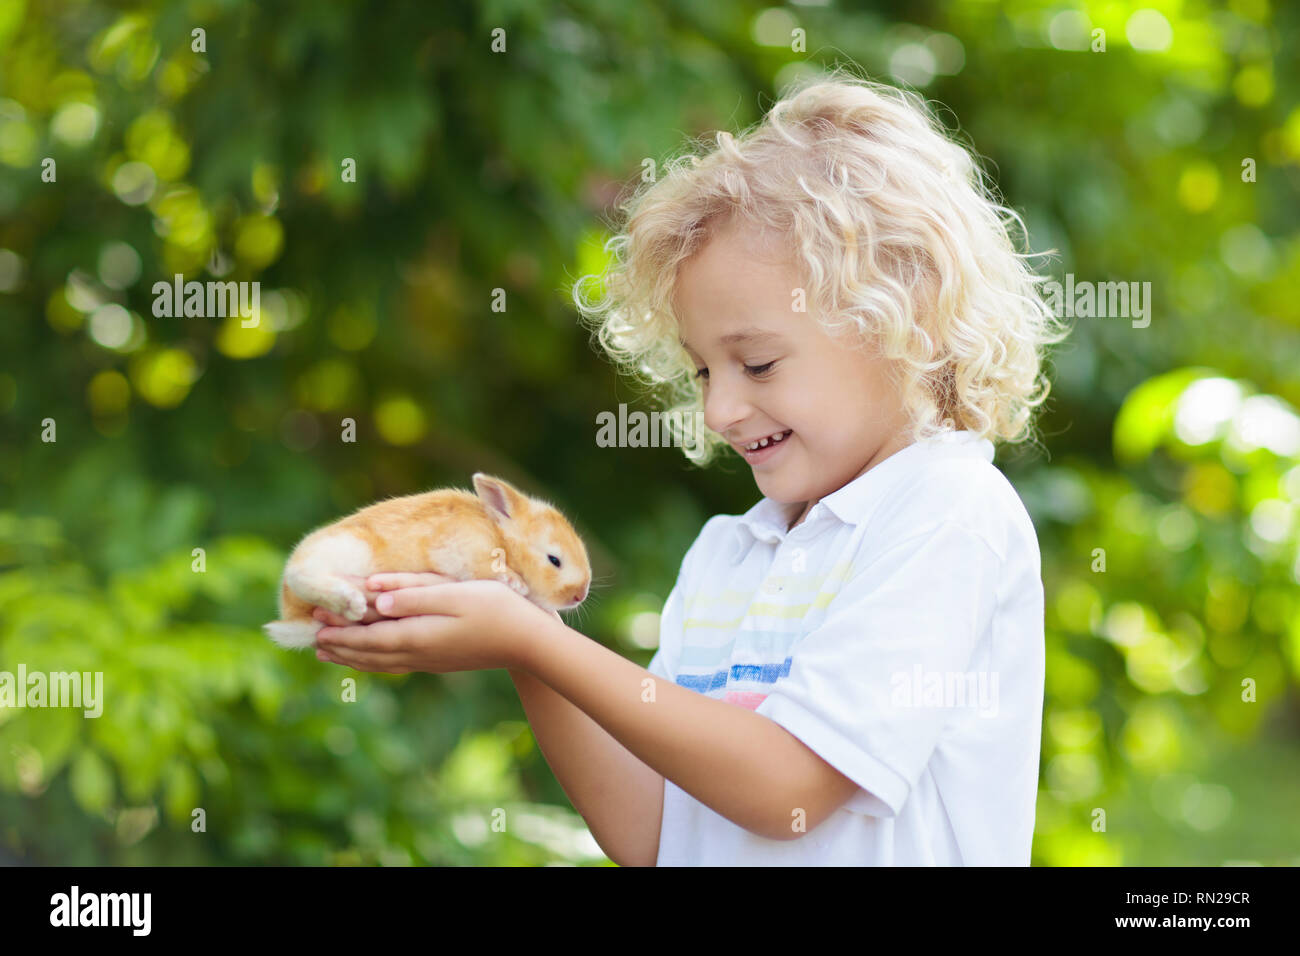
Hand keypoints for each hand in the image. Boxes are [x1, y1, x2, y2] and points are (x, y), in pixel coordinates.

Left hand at [313, 576, 548, 673]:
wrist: (528, 642)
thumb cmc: (496, 609)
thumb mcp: (453, 593)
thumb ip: (413, 593)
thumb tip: (376, 598)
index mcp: (418, 635)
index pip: (367, 636)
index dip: (340, 631)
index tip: (315, 625)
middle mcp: (419, 653)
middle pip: (369, 653)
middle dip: (340, 646)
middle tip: (312, 641)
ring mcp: (431, 660)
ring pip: (381, 662)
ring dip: (354, 657)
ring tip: (331, 653)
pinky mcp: (441, 661)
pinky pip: (397, 664)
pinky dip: (376, 662)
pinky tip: (375, 658)